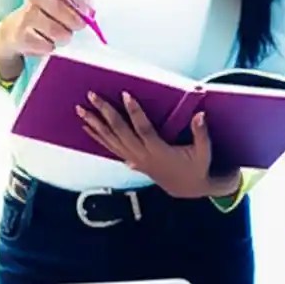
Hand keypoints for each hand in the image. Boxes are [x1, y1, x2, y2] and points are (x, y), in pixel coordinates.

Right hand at [0, 0, 89, 76]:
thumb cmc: (46, 17)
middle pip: (60, 9)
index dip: (78, 2)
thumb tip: (91, 10)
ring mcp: (27, 16)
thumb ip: (79, 4)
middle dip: (74, 22)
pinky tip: (48, 44)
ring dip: (63, 36)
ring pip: (54, 30)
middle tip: (77, 27)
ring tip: (63, 37)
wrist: (15, 32)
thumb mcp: (62, 6)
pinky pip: (44, 44)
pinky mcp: (21, 36)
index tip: (86, 13)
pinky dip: (50, 47)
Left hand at [78, 91, 240, 198]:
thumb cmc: (196, 167)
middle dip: (105, 113)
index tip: (126, 95)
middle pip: (120, 132)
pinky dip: (97, 137)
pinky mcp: (131, 161)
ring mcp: (134, 159)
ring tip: (81, 110)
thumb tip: (200, 115)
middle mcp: (142, 156)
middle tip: (92, 96)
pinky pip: (110, 148)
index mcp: (159, 152)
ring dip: (95, 124)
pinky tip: (86, 127)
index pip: (143, 129)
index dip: (135, 112)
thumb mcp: (203, 152)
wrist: (187, 189)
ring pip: (110, 140)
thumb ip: (200, 133)